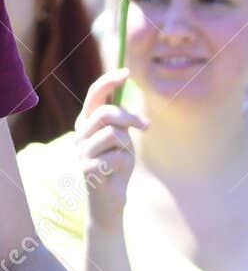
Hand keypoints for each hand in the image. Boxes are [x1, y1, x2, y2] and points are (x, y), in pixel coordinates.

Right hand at [75, 68, 146, 227]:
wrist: (110, 199)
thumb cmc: (117, 166)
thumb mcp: (123, 140)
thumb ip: (122, 123)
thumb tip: (130, 111)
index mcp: (87, 123)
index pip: (95, 95)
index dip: (109, 81)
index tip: (127, 72)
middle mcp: (79, 134)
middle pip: (107, 113)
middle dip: (130, 118)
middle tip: (146, 127)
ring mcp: (81, 151)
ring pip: (114, 135)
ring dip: (127, 147)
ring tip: (122, 159)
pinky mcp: (87, 169)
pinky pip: (116, 157)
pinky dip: (124, 164)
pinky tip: (115, 173)